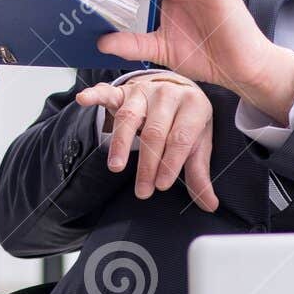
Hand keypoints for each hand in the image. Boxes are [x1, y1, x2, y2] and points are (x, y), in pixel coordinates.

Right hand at [75, 70, 217, 211]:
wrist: (176, 88)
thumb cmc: (186, 121)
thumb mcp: (198, 144)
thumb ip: (199, 174)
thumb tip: (210, 205)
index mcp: (193, 105)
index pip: (180, 137)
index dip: (171, 162)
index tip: (162, 185)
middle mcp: (168, 95)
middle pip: (154, 132)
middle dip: (147, 164)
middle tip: (143, 190)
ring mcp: (144, 91)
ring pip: (129, 118)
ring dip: (120, 143)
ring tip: (115, 166)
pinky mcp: (124, 91)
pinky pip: (107, 92)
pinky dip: (94, 95)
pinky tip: (83, 99)